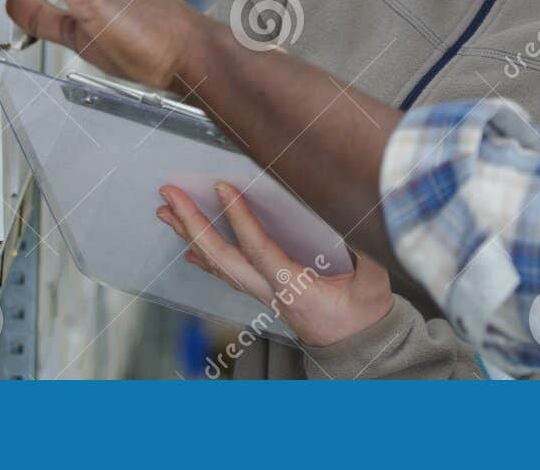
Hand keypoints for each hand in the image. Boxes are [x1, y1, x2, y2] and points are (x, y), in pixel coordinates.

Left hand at [158, 182, 392, 347]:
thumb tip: (369, 218)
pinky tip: (188, 246)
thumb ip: (370, 255)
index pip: (258, 249)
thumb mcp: (374, 286)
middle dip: (193, 224)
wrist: (357, 351)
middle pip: (222, 258)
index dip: (239, 218)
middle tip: (170, 196)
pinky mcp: (265, 292)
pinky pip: (227, 273)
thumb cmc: (363, 318)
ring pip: (218, 264)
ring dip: (190, 235)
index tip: (222, 188)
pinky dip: (205, 256)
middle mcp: (270, 291)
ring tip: (166, 211)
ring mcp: (263, 293)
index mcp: (294, 287)